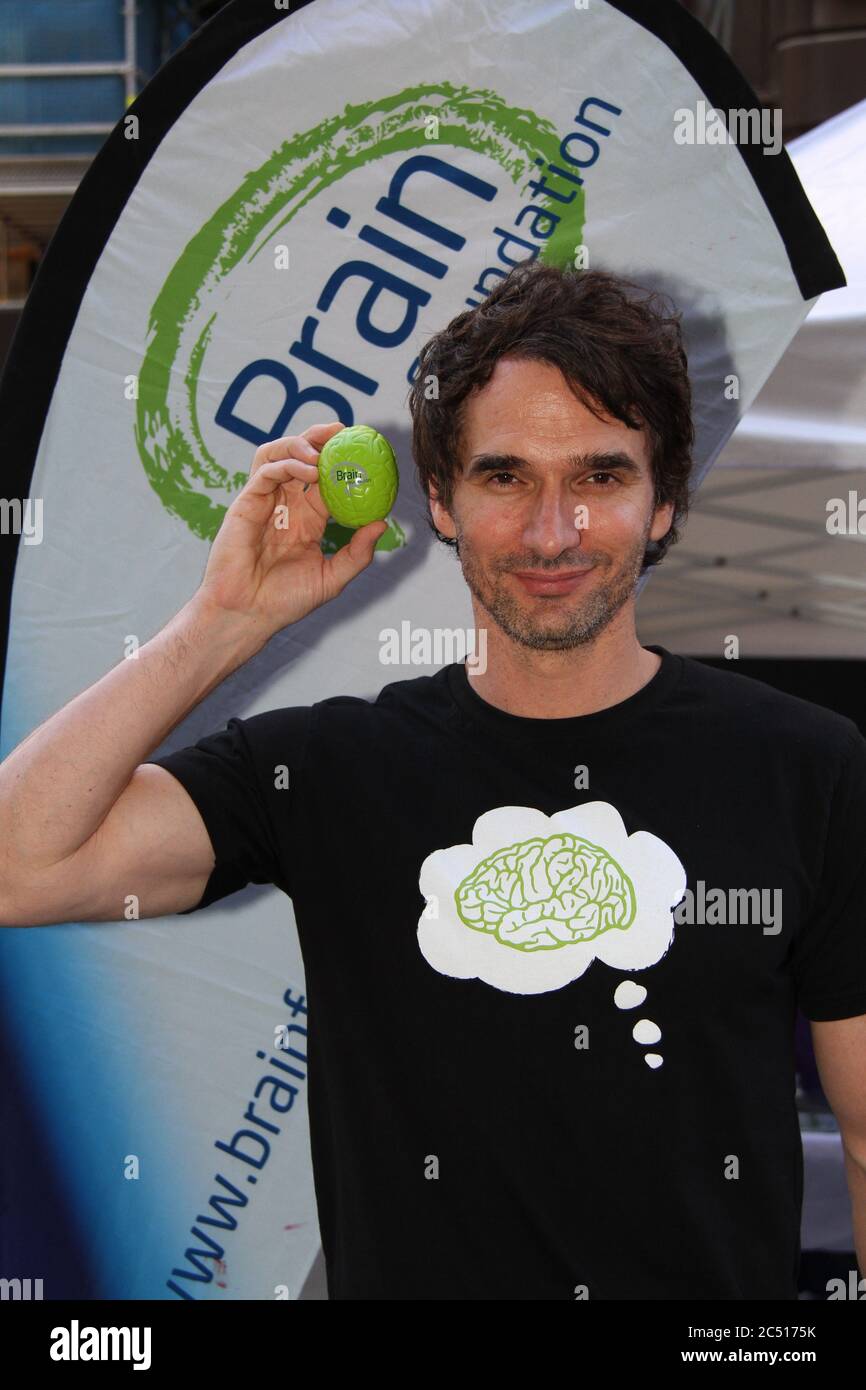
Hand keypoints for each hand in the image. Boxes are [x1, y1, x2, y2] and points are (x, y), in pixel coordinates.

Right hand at [195, 422, 387, 640]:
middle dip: (320, 438)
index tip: (366, 449)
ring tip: (322, 449)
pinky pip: (266, 471)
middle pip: (302, 457)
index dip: (343, 461)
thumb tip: (381, 523)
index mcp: (307, 518)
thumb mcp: (331, 578)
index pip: (327, 478)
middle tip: (344, 430)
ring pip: (279, 454)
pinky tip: (309, 470)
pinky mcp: (246, 503)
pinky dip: (287, 463)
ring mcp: (265, 501)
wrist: (248, 614)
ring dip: (300, 444)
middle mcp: (286, 504)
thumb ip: (357, 553)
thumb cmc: (284, 601)